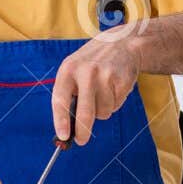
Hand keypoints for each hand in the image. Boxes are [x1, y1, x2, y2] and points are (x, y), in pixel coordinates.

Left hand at [52, 28, 140, 145]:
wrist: (122, 43)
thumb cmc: (92, 63)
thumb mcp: (75, 70)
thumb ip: (69, 95)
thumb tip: (67, 130)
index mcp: (68, 69)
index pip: (60, 99)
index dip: (61, 120)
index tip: (63, 136)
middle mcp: (86, 72)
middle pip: (85, 113)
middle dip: (83, 131)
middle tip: (82, 140)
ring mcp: (105, 76)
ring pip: (102, 112)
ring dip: (102, 110)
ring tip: (103, 92)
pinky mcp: (121, 81)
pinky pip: (116, 106)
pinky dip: (114, 103)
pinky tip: (114, 88)